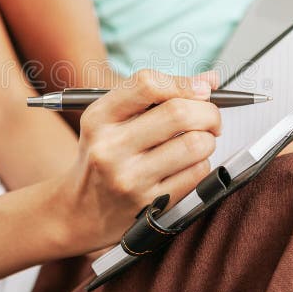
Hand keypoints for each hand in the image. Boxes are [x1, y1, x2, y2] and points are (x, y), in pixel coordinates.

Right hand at [55, 70, 221, 252]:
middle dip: (209, 112)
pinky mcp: (150, 204)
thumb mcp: (113, 120)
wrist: (81, 211)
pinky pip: (197, 173)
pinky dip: (202, 164)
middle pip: (179, 113)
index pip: (148, 84)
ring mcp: (130, 178)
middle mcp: (110, 147)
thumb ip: (158, 94)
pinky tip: (188, 165)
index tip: (203, 90)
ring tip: (199, 141)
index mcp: (99, 118)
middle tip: (211, 118)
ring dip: (208, 139)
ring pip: (195, 144)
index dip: (184, 83)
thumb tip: (210, 80)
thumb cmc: (105, 156)